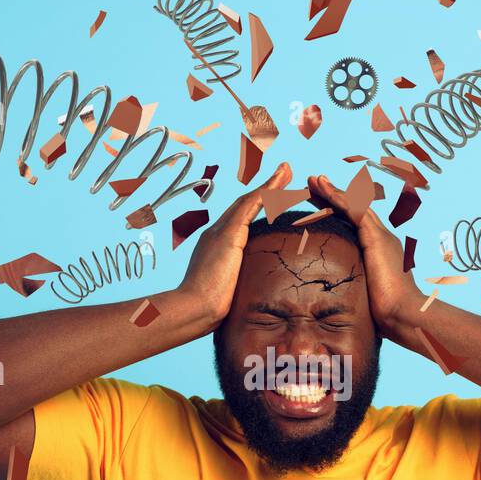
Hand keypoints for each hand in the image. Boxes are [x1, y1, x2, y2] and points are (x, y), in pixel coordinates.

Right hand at [177, 162, 292, 325]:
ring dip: (270, 183)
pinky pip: (250, 205)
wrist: (194, 308)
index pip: (239, 219)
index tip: (271, 197)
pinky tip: (280, 180)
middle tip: (284, 172)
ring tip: (287, 169)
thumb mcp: (226, 296)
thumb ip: (236, 289)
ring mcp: (220, 231)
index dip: (256, 205)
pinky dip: (266, 190)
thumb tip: (247, 300)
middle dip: (265, 187)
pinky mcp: (228, 234)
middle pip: (244, 204)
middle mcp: (215, 233)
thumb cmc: (207, 310)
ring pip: (249, 199)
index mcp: (215, 247)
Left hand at [306, 173, 424, 337]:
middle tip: (312, 184)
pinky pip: (353, 210)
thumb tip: (332, 305)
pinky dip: (336, 196)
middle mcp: (381, 239)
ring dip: (331, 191)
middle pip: (353, 211)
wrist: (404, 316)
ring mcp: (380, 236)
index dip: (336, 213)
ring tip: (313, 179)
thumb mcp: (363, 299)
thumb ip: (352, 292)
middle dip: (332, 197)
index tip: (317, 205)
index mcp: (378, 252)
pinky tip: (322, 187)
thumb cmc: (386, 317)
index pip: (354, 226)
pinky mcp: (376, 238)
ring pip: (352, 205)